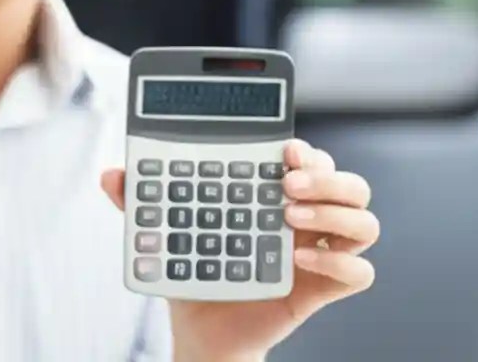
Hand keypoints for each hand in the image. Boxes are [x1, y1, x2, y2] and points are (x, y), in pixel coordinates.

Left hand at [100, 139, 379, 361]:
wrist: (200, 331)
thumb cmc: (193, 271)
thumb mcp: (163, 232)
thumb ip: (139, 203)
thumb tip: (112, 175)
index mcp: (276, 195)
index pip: (310, 159)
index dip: (307, 148)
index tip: (283, 146)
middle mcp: (307, 218)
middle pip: (350, 182)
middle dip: (326, 174)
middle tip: (285, 182)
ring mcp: (319, 253)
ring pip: (365, 220)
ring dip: (335, 211)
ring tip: (289, 216)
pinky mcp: (323, 289)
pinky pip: (361, 272)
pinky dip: (339, 262)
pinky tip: (299, 257)